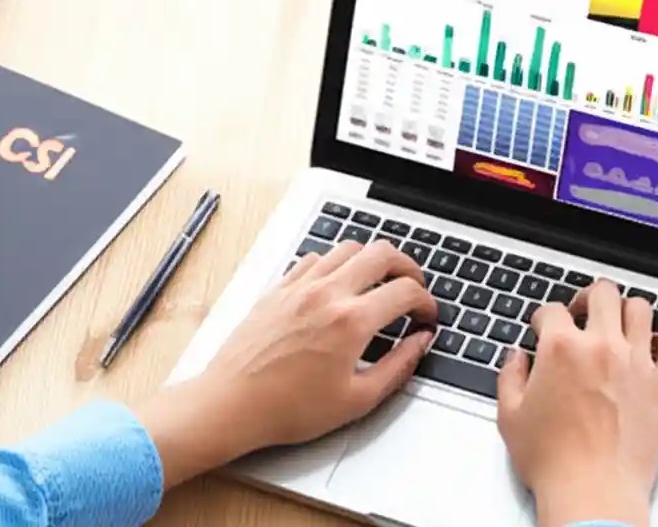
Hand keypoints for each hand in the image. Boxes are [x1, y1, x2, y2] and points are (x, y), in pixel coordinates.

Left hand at [134, 240, 436, 487]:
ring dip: (372, 259)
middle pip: (382, 253)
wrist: (231, 406)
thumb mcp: (357, 400)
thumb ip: (398, 367)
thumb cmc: (287, 409)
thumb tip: (420, 344)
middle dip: (408, 267)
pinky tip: (337, 283)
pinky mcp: (278, 289)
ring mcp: (300, 287)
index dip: (426, 303)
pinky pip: (315, 258)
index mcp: (351, 321)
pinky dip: (335, 263)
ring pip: (348, 248)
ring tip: (379, 280)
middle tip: (412, 286)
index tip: (426, 317)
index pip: (406, 291)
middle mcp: (327, 294)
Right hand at [496, 280, 657, 526]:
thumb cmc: (553, 462)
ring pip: (640, 308)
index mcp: (561, 349)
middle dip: (587, 297)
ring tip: (618, 324)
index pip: (552, 310)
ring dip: (626, 311)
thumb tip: (517, 358)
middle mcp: (601, 346)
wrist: (593, 492)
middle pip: (602, 292)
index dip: (543, 316)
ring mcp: (636, 362)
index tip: (543, 326)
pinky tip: (652, 350)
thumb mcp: (510, 416)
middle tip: (583, 311)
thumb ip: (510, 377)